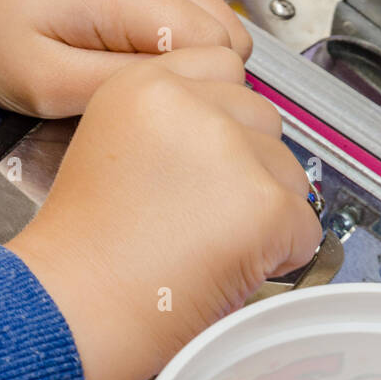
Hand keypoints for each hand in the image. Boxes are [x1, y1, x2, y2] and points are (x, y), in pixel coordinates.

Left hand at [0, 0, 250, 115]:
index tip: (154, 107)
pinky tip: (139, 58)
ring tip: (135, 75)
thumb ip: (124, 87)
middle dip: (198, 77)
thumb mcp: (50, 86)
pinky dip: (184, 49)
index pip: (218, 49)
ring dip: (192, 63)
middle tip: (144, 97)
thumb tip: (189, 90)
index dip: (196, 90)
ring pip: (226, 31)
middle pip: (231, 39)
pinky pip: (206, 22)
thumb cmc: (4, 45)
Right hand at [8, 47, 321, 379]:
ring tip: (210, 247)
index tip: (207, 164)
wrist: (74, 310)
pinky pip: (306, 228)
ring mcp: (230, 152)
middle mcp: (189, 105)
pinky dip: (283, 257)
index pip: (224, 69)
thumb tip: (235, 142)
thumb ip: (172, 130)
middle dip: (250, 169)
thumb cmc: (86, 256)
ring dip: (268, 212)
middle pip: (264, 119)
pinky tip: (231, 270)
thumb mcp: (112, 153)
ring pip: (291, 174)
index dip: (225, 124)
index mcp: (144, 84)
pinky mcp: (262, 204)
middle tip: (206, 219)